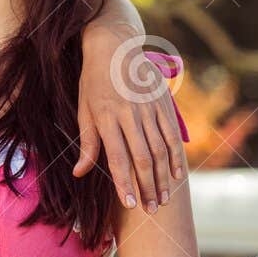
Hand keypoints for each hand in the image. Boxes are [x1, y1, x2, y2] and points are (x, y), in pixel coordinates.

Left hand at [74, 20, 184, 214]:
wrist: (114, 46)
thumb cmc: (94, 83)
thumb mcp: (84, 111)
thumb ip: (87, 144)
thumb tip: (79, 173)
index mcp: (107, 118)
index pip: (118, 158)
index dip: (125, 184)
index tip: (131, 206)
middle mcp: (130, 114)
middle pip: (143, 158)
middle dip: (148, 188)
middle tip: (151, 211)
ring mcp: (149, 108)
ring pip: (161, 149)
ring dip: (164, 178)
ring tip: (164, 199)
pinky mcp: (162, 103)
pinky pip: (172, 134)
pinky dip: (177, 156)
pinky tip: (178, 175)